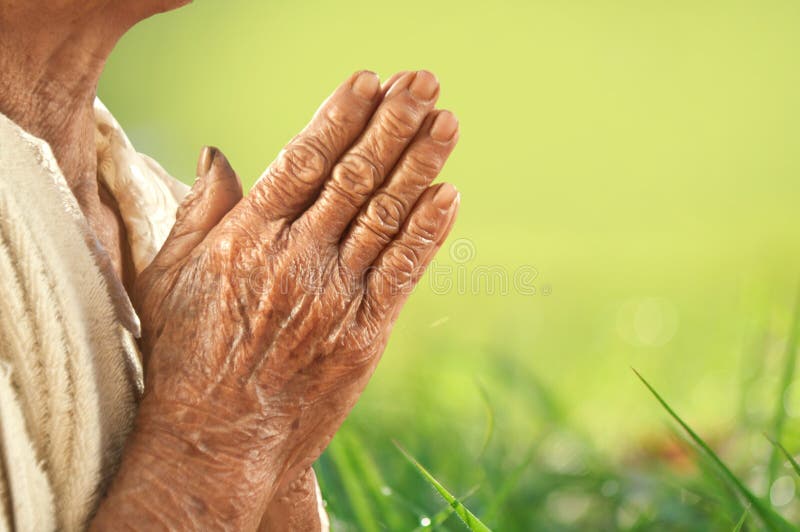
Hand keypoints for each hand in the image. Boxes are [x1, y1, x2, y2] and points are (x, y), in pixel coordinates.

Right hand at [120, 70, 458, 526]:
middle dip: (393, 124)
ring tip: (448, 122)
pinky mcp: (364, 334)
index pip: (303, 160)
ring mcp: (334, 295)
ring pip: (386, 216)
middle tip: (424, 83)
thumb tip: (217, 154)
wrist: (217, 439)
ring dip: (420, 165)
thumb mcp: (168, 276)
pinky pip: (402, 273)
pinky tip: (449, 195)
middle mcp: (296, 257)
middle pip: (354, 177)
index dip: (340, 116)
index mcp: (248, 236)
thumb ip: (198, 211)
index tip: (369, 81)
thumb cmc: (186, 356)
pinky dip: (428, 234)